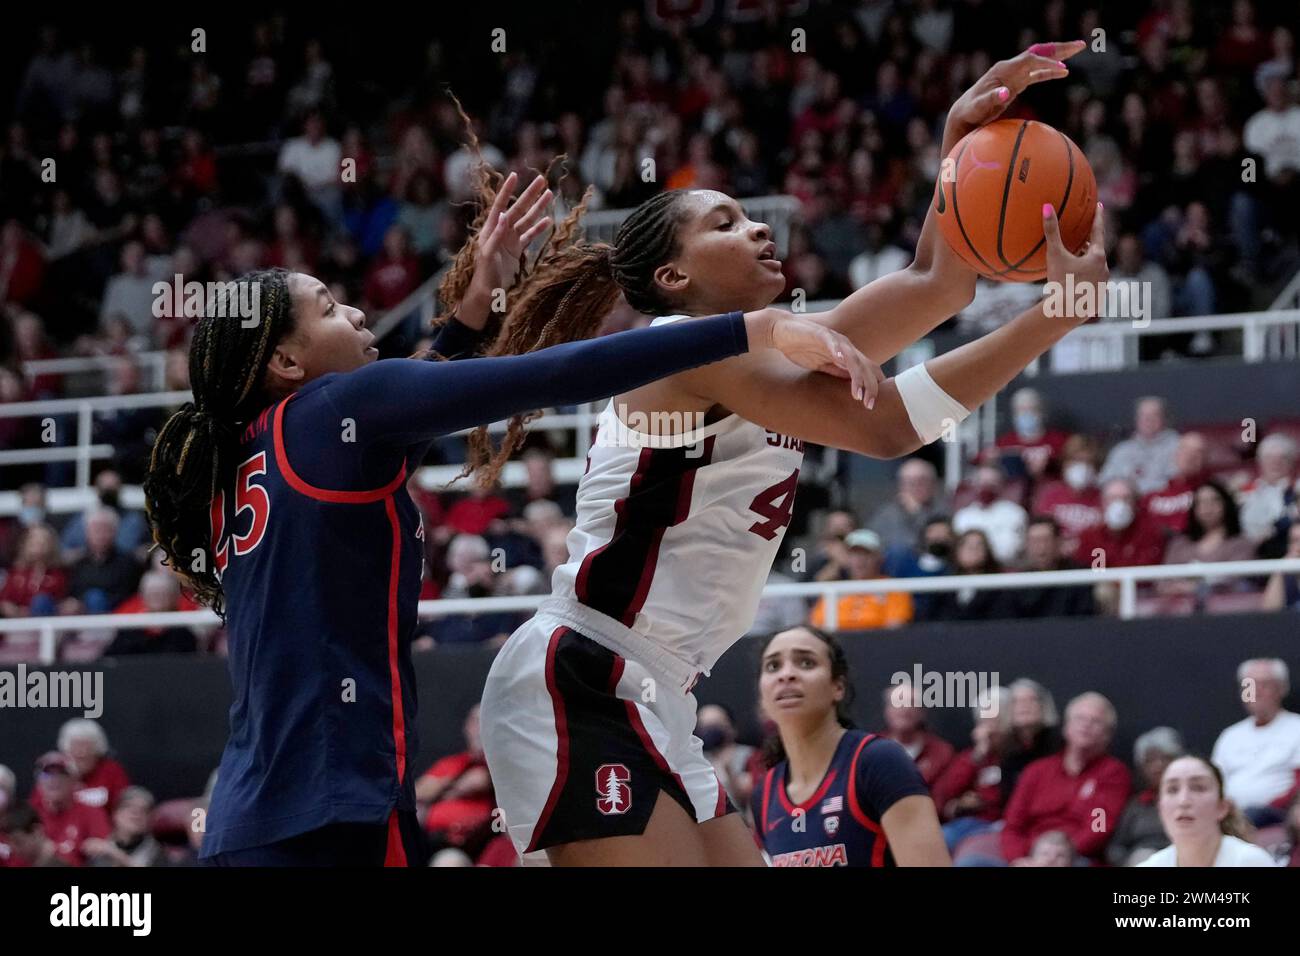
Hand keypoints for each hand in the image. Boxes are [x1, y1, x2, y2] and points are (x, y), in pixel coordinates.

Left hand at [464, 171, 553, 312]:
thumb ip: (496, 234)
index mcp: (491, 229)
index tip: (516, 175)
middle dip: (530, 194)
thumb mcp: (488, 253)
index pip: (500, 205)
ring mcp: (511, 240)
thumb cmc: (484, 274)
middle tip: (542, 180)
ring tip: (550, 194)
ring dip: (538, 208)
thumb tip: (504, 214)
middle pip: (518, 208)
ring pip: (527, 220)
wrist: (488, 292)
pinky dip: (539, 228)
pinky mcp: (517, 250)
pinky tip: (548, 219)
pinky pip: (530, 236)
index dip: (507, 190)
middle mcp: (502, 231)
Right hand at [760, 311, 884, 410]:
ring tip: (857, 393)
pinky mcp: (820, 334)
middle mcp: (845, 347)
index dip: (872, 387)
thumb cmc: (801, 348)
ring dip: (857, 376)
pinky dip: (838, 351)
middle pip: (865, 366)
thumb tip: (853, 385)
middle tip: (869, 405)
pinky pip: (832, 342)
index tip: (871, 405)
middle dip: (869, 386)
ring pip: (852, 358)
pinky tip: (842, 361)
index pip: (867, 371)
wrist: (782, 331)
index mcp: (846, 355)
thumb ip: (838, 372)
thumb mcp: (822, 366)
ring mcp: (834, 340)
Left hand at [944, 41, 1084, 146]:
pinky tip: (1063, 72)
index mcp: (1003, 70)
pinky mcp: (1015, 83)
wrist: (964, 115)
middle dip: (1059, 48)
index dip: (1047, 62)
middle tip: (1081, 45)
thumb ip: (991, 99)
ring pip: (1040, 61)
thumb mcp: (979, 108)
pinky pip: (1036, 74)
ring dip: (1058, 57)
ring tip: (1078, 51)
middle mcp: (1010, 68)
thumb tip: (1006, 92)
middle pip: (1038, 53)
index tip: (1063, 68)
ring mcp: (1013, 75)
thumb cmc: (970, 112)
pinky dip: (1050, 72)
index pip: (1030, 60)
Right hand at [1043, 202, 1107, 323]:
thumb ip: (1052, 231)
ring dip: (1087, 264)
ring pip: (1095, 269)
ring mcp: (1103, 284)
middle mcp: (1105, 269)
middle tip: (1084, 238)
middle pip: (1097, 252)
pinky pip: (1092, 283)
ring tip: (1077, 263)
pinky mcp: (1098, 297)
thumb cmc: (1062, 282)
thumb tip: (1046, 207)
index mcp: (1097, 256)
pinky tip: (1076, 285)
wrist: (1068, 312)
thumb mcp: (1055, 255)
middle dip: (1090, 245)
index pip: (1098, 231)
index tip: (1100, 206)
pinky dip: (1085, 280)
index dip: (1098, 218)